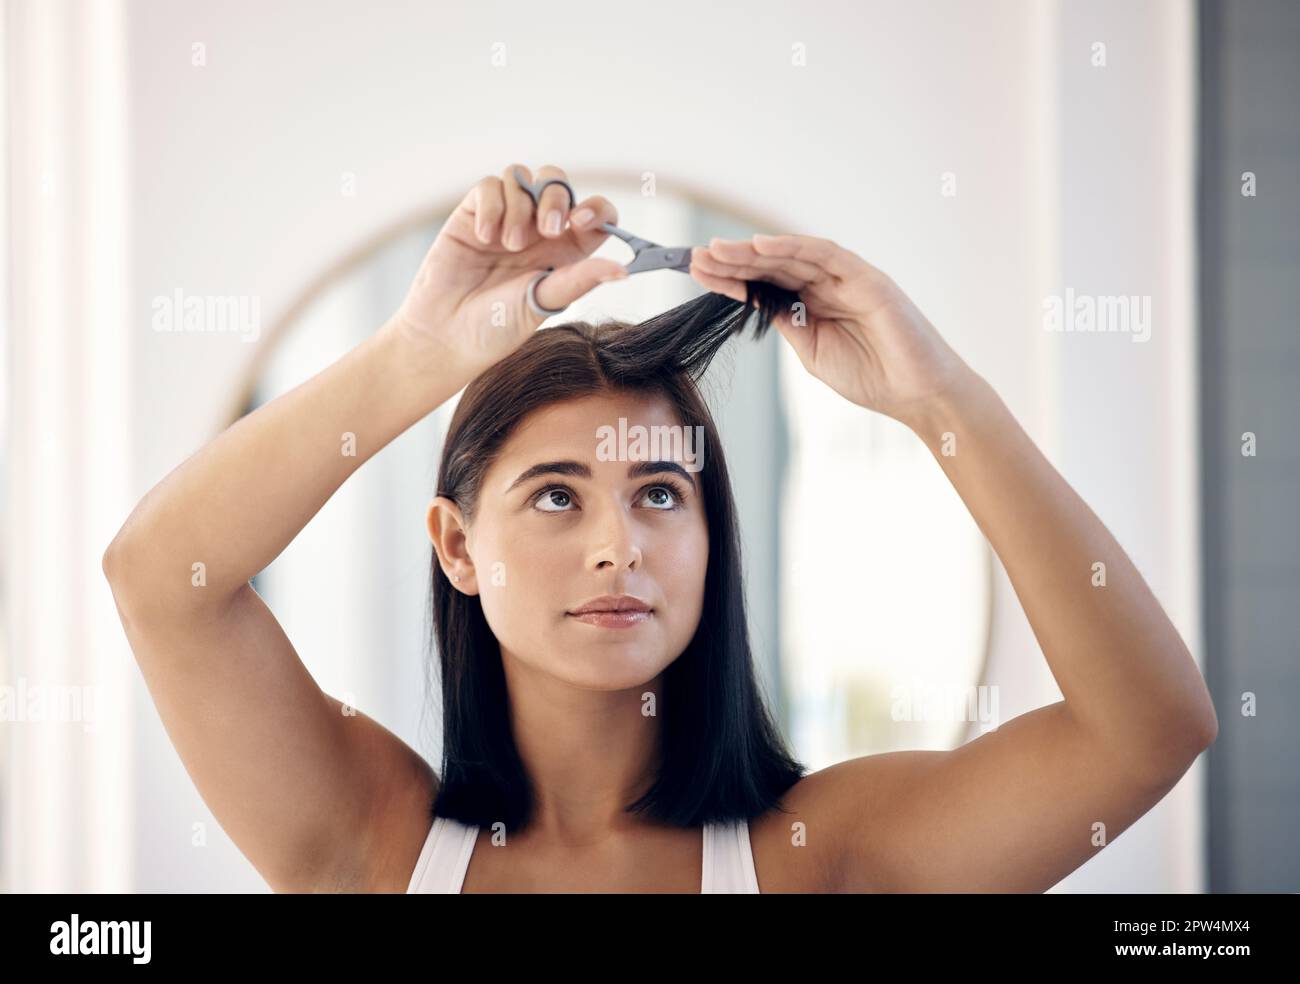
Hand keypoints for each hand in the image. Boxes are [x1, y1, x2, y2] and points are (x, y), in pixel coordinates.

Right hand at [390, 163, 628, 378]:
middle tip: (547, 230)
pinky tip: (484, 238)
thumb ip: (581, 279)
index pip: (595, 214)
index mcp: (566, 251)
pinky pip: (489, 185)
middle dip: (556, 199)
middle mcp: (538, 231)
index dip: (596, 208)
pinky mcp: (474, 214)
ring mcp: (506, 219)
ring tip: (508, 245)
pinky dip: (491, 206)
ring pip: (522, 177)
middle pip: (558, 183)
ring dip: (520, 206)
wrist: (445, 334)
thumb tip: (623, 270)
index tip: (582, 221)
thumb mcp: (545, 302)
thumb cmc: (497, 327)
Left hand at [689, 234, 972, 424]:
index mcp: (812, 305)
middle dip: (733, 260)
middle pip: (772, 266)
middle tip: (696, 256)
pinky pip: (825, 253)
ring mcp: (847, 278)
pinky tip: (761, 245)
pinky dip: (792, 246)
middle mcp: (827, 286)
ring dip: (754, 250)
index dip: (731, 278)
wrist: (916, 394)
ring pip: (793, 254)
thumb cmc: (871, 377)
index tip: (697, 273)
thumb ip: (787, 324)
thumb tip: (754, 303)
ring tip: (719, 250)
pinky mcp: (867, 277)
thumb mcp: (813, 353)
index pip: (764, 285)